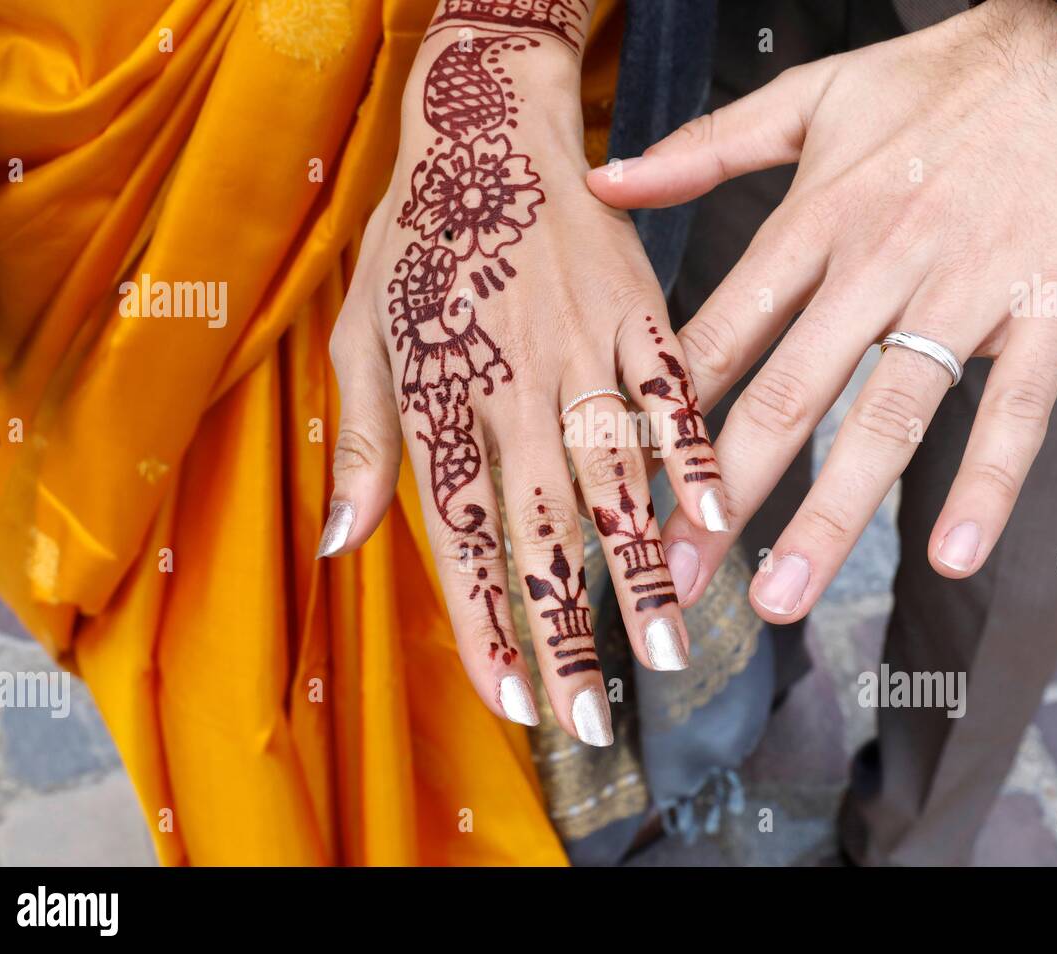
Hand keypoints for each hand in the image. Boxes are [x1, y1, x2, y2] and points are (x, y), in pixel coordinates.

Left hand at [321, 24, 727, 744]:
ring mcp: (582, 348)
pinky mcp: (638, 312)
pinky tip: (717, 519)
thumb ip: (355, 444)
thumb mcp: (357, 337)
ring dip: (643, 569)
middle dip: (568, 631)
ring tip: (669, 651)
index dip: (485, 622)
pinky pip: (672, 393)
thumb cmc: (414, 246)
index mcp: (438, 397)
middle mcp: (511, 385)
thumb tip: (339, 546)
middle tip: (595, 718)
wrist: (487, 132)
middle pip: (543, 529)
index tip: (512, 701)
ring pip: (616, 477)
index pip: (458, 533)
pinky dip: (695, 455)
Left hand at [587, 0, 1056, 622]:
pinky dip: (986, 485)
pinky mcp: (1050, 311)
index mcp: (814, 220)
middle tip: (669, 579)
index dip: (665, 418)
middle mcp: (878, 264)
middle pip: (785, 395)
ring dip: (830, 514)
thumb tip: (603, 180)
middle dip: (718, 496)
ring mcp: (965, 291)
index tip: (622, 489)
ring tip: (781, 597)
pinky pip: (1015, 412)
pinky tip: (952, 559)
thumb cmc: (939, 82)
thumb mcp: (810, 96)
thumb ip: (706, 147)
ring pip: (887, 416)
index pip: (720, 336)